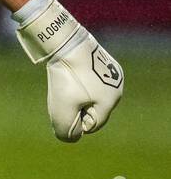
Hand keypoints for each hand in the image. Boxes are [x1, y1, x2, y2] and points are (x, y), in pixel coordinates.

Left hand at [16, 0, 123, 140]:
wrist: (65, 42)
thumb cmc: (65, 77)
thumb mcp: (61, 110)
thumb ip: (66, 131)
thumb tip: (71, 137)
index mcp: (111, 101)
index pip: (91, 125)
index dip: (74, 118)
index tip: (64, 103)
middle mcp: (117, 88)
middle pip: (92, 109)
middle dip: (76, 106)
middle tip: (64, 91)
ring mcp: (112, 73)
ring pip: (90, 94)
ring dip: (76, 93)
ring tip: (66, 80)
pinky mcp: (103, 61)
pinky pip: (90, 79)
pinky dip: (78, 79)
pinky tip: (71, 70)